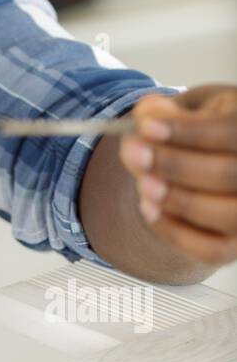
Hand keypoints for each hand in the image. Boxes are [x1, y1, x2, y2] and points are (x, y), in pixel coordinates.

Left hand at [119, 85, 236, 266]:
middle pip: (229, 173)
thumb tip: (146, 115)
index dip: (188, 131)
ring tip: (142, 184)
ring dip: (177, 200)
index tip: (146, 127)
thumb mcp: (181, 113)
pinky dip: (174, 232)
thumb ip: (162, 112)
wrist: (204, 164)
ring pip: (226, 214)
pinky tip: (148, 209)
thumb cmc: (196, 132)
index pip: (229, 130)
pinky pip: (212, 249)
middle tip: (134, 154)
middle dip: (175, 165)